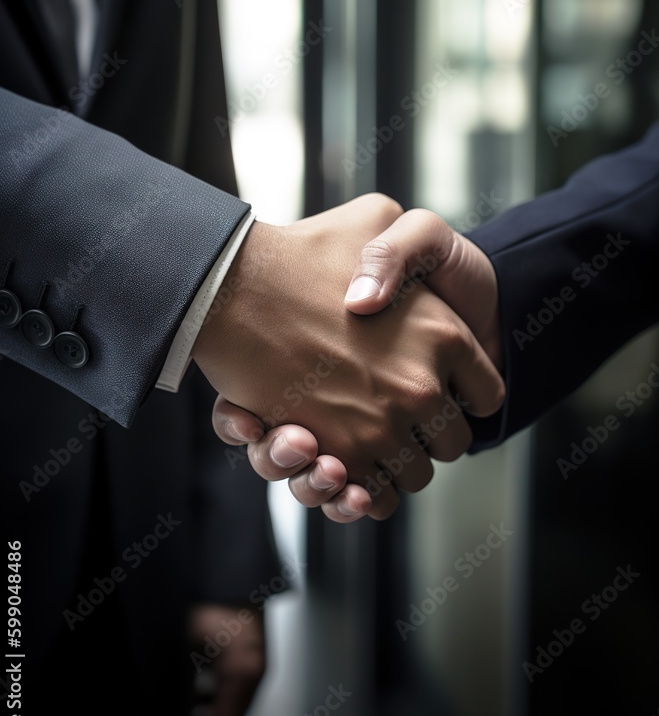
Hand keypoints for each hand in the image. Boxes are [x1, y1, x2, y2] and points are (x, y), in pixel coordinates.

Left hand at [176, 604, 264, 715]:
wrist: (231, 569)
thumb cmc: (213, 599)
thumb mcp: (187, 644)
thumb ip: (181, 684)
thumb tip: (174, 715)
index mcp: (244, 672)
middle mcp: (255, 671)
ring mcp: (254, 662)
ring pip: (232, 703)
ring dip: (206, 715)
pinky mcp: (249, 652)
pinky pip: (233, 686)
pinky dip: (213, 696)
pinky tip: (195, 695)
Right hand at [201, 196, 504, 520]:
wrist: (231, 282)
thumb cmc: (308, 246)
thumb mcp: (380, 216)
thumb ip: (413, 244)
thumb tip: (409, 300)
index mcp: (443, 334)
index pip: (485, 393)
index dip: (466, 392)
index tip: (441, 386)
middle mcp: (419, 387)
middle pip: (451, 442)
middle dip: (431, 433)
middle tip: (398, 412)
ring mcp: (378, 427)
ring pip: (414, 475)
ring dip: (394, 464)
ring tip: (365, 435)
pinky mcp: (336, 457)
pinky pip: (374, 499)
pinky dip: (365, 495)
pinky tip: (348, 471)